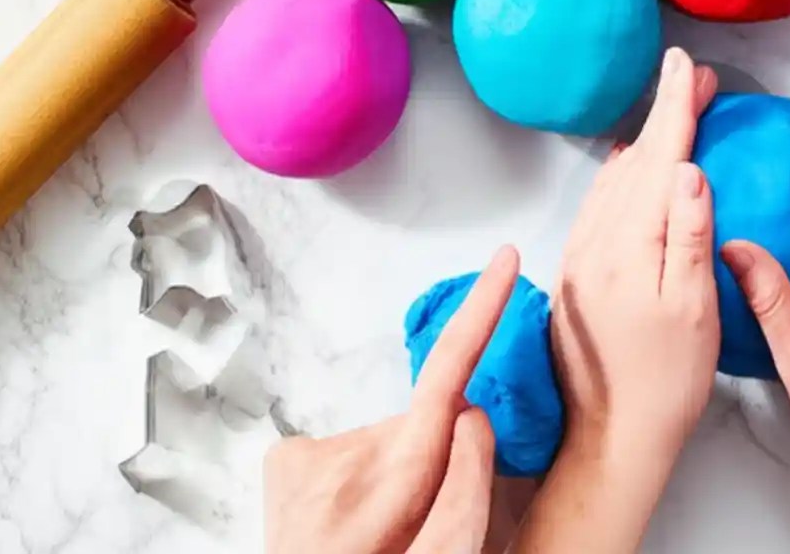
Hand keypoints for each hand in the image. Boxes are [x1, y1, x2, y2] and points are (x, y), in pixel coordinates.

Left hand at [263, 247, 516, 553]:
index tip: (502, 263)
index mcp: (396, 483)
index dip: (479, 316)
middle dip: (433, 457)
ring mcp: (309, 459)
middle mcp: (347, 459)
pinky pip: (346, 453)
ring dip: (391, 477)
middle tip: (414, 525)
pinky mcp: (287, 461)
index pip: (449, 379)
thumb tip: (468, 414)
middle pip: (424, 429)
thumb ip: (467, 490)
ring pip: (386, 444)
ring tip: (374, 535)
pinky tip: (341, 520)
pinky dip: (355, 479)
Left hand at [515, 47, 719, 552]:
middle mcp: (595, 244)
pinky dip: (620, 178)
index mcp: (628, 246)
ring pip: (613, 182)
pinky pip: (599, 208)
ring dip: (642, 143)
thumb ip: (689, 237)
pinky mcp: (575, 276)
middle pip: (634, 162)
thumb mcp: (694, 312)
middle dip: (663, 114)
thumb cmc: (665, 381)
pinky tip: (631, 174)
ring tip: (669, 114)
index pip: (658, 160)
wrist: (610, 433)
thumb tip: (690, 169)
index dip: (675, 108)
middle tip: (690, 77)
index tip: (687, 65)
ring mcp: (580, 259)